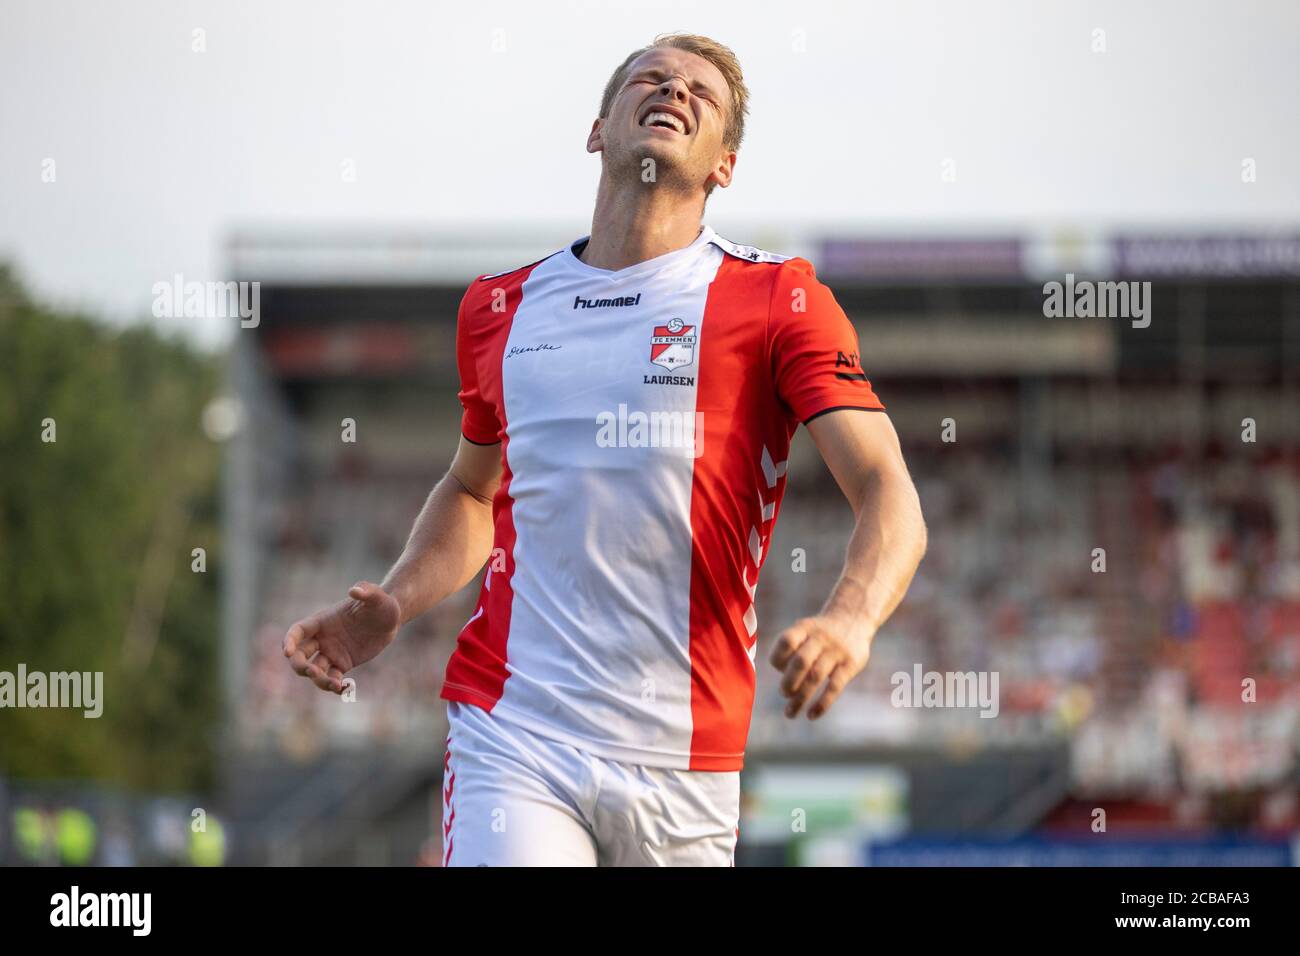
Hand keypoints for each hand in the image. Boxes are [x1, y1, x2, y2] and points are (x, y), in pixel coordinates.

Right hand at [282, 581, 401, 693]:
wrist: (391, 619)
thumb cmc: (381, 603)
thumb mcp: (376, 596)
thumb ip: (366, 591)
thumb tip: (354, 590)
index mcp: (322, 621)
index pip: (298, 631)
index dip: (289, 641)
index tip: (287, 652)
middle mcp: (322, 638)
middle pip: (300, 655)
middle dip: (299, 665)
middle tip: (312, 671)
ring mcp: (331, 652)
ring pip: (315, 671)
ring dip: (319, 680)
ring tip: (335, 684)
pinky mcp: (343, 664)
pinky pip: (333, 678)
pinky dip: (335, 686)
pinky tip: (346, 689)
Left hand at [769, 615, 873, 719]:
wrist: (853, 618)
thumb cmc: (819, 634)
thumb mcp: (804, 630)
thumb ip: (791, 653)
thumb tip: (783, 688)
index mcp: (804, 628)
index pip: (786, 642)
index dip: (778, 658)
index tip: (778, 668)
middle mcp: (820, 637)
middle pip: (800, 661)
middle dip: (788, 682)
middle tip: (784, 693)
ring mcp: (837, 651)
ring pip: (816, 677)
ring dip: (801, 698)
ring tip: (790, 712)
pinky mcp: (851, 664)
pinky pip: (834, 687)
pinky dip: (821, 704)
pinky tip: (811, 715)